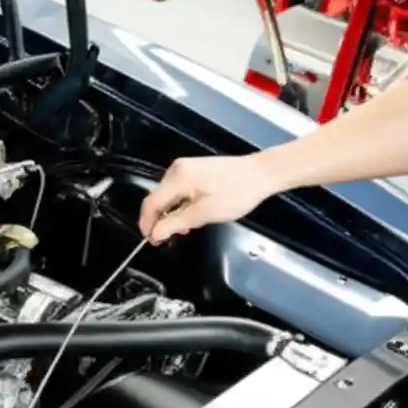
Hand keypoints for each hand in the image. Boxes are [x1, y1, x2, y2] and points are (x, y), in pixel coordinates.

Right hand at [138, 155, 280, 243]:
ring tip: (184, 228)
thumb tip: (156, 233)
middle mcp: (177, 169)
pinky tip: (190, 214)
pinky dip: (179, 204)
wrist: (260, 173)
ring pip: (167, 195)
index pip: (151, 204)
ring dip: (170, 213)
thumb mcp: (205, 214)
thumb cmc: (238, 192)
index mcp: (178, 178)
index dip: (147, 224)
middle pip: (157, 198)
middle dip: (159, 220)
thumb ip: (176, 224)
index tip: (150, 240)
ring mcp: (185, 167)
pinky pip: (177, 189)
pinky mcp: (193, 169)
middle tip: (167, 238)